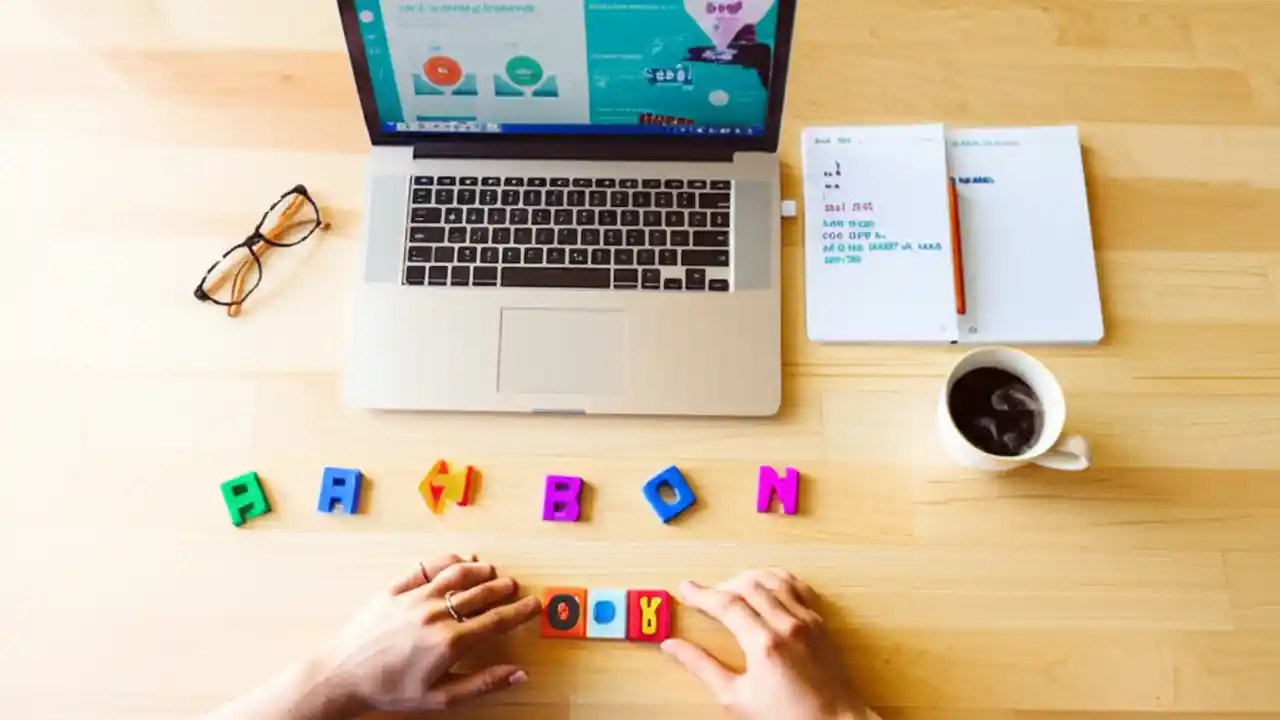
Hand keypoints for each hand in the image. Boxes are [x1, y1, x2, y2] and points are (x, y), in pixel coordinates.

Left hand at [210, 554, 541, 718]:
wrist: (343, 677)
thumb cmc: (390, 691)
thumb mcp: (441, 698)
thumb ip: (483, 684)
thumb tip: (519, 674)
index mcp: (450, 643)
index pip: (496, 620)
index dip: (520, 611)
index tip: (534, 605)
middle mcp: (435, 614)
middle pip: (481, 593)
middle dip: (503, 588)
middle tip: (515, 587)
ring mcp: (414, 597)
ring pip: (457, 574)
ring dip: (479, 570)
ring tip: (492, 571)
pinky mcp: (394, 589)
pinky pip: (427, 566)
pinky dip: (447, 560)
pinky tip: (458, 560)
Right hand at [661, 569, 876, 719]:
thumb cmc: (785, 717)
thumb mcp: (736, 697)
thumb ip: (702, 667)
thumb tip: (672, 646)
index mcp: (764, 643)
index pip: (726, 603)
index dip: (702, 593)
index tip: (685, 588)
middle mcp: (787, 623)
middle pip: (748, 584)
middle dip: (722, 585)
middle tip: (706, 595)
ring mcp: (807, 619)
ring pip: (773, 579)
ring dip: (748, 577)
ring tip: (732, 586)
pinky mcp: (820, 621)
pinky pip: (798, 585)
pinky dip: (778, 578)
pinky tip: (768, 584)